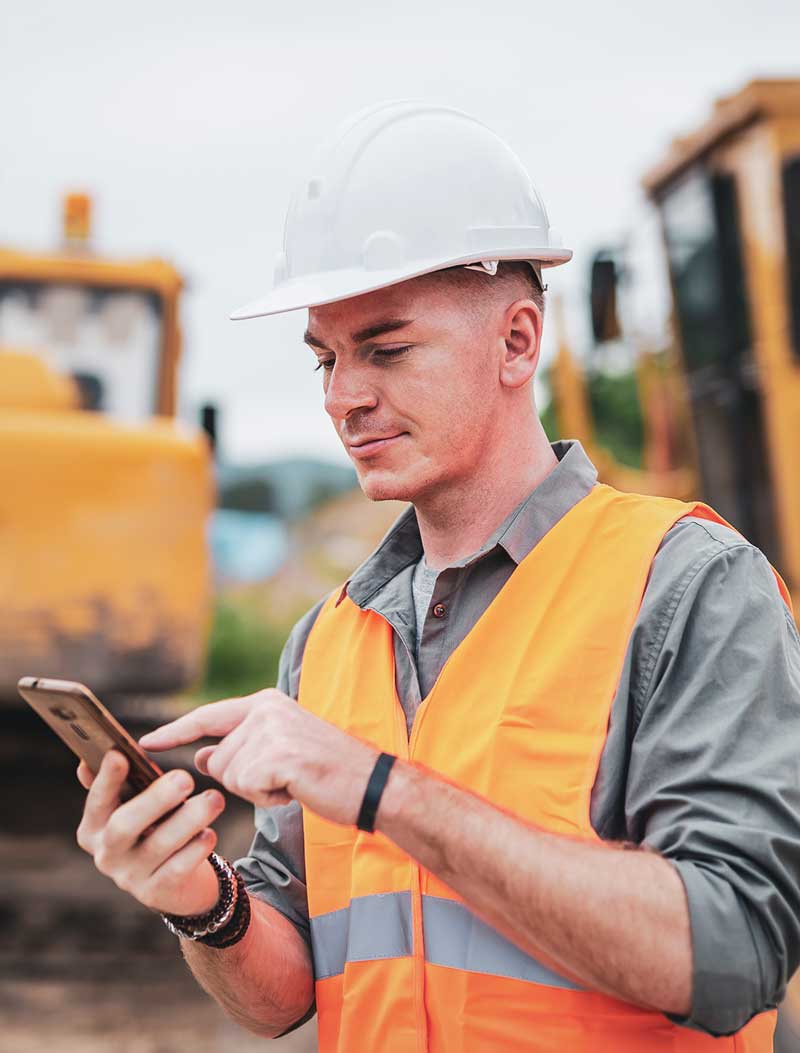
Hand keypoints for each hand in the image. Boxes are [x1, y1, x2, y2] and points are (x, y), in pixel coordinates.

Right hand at [75, 750, 225, 915]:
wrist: (178, 880)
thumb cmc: (155, 827)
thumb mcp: (138, 806)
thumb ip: (124, 783)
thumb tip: (109, 751)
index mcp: (94, 828)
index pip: (96, 801)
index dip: (106, 779)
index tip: (119, 754)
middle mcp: (106, 854)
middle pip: (123, 826)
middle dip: (154, 799)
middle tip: (185, 777)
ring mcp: (129, 877)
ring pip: (156, 846)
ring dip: (188, 819)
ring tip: (214, 799)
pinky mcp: (156, 893)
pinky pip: (176, 869)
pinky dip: (195, 849)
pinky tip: (209, 833)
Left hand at [137, 688, 378, 826]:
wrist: (372, 784)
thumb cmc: (328, 772)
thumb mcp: (279, 754)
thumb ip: (240, 750)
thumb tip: (203, 757)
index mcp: (266, 703)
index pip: (208, 717)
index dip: (175, 731)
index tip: (145, 742)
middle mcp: (265, 709)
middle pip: (219, 760)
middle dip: (245, 781)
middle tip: (286, 777)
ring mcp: (271, 730)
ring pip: (231, 777)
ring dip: (259, 790)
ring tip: (294, 781)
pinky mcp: (278, 754)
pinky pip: (248, 788)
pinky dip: (269, 798)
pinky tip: (296, 789)